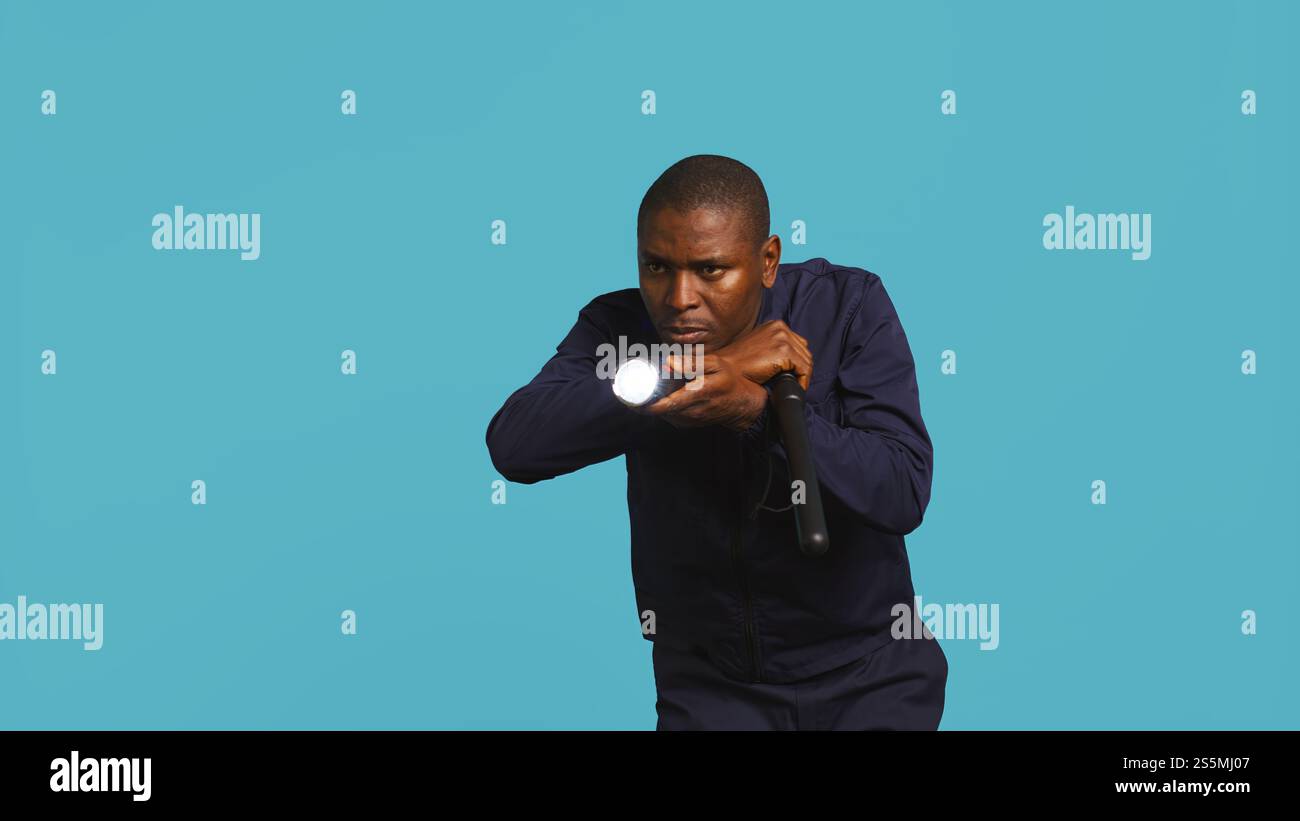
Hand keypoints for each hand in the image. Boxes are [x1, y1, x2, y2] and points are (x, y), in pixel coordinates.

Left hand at [637, 352, 767, 430]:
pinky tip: (652, 401)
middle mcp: (694, 411)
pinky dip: (659, 411)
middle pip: (662, 412)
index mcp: (700, 393)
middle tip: (624, 393)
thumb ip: (692, 363)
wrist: (742, 403)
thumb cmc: (728, 379)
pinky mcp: (690, 424)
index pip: (669, 403)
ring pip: (664, 416)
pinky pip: (669, 419)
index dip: (648, 403)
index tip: (631, 398)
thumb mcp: (715, 365)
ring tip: (634, 396)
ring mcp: (692, 421)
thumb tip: (668, 361)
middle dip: (642, 404)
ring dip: (649, 408)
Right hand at [714, 320, 812, 390]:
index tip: (795, 373)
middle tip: (796, 382)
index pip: (798, 343)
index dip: (798, 361)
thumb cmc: (739, 362)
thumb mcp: (758, 346)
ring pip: (806, 360)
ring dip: (803, 375)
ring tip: (796, 385)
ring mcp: (782, 338)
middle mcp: (780, 328)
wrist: (727, 369)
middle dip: (802, 368)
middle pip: (804, 351)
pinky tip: (796, 386)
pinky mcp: (783, 351)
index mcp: (775, 325)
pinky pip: (804, 368)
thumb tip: (788, 360)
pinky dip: (803, 380)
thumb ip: (773, 347)